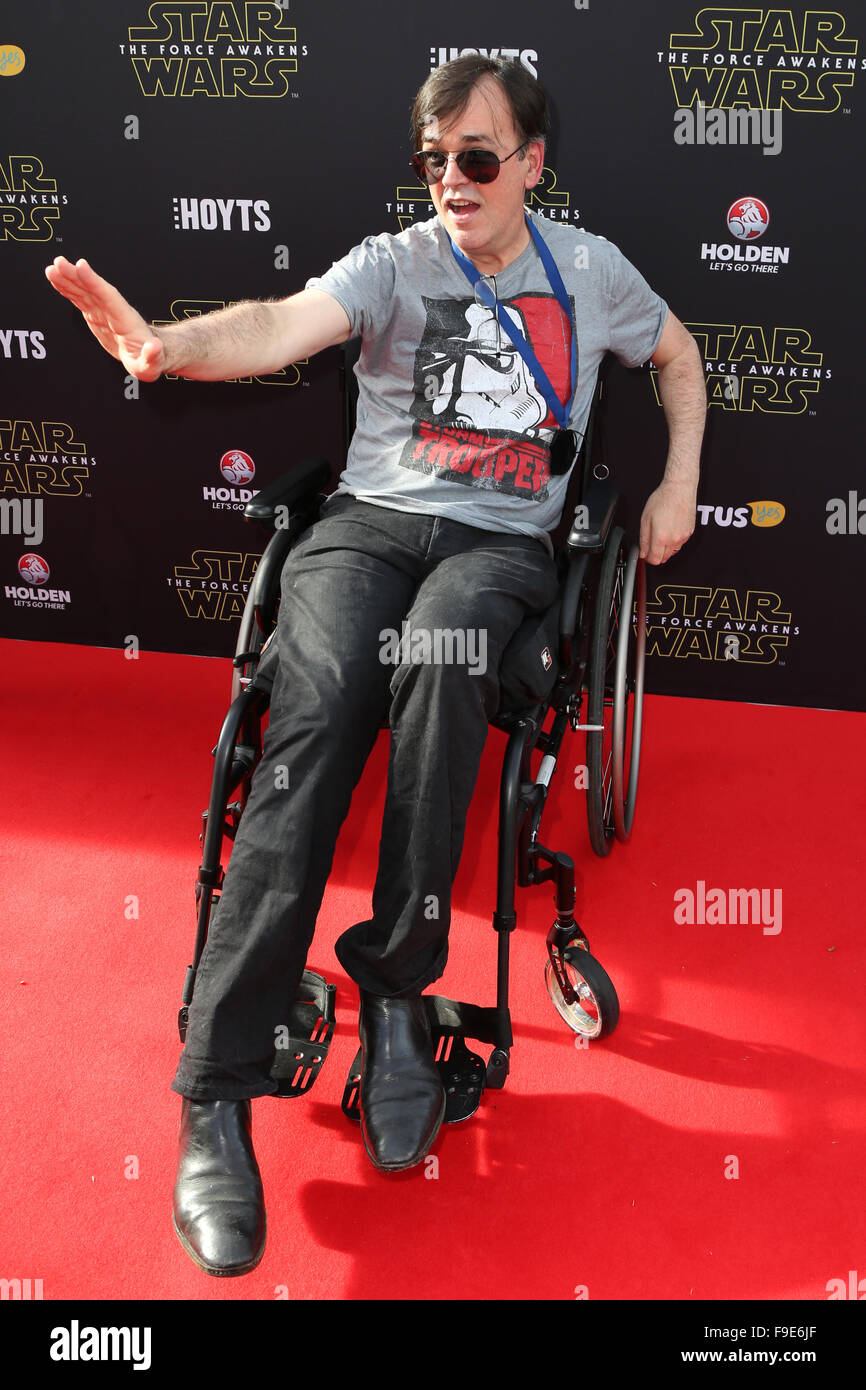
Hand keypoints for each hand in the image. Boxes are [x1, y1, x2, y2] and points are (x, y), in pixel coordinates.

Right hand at [44, 257, 164, 380]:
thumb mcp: (153, 363)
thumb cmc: (152, 360)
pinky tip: (56, 280)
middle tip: (58, 262)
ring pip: (84, 292)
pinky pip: (80, 300)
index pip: (108, 296)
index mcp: (126, 319)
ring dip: (68, 280)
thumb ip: (153, 355)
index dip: (94, 281)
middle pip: (93, 290)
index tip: (81, 266)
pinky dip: (67, 290)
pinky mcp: (96, 316)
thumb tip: (154, 346)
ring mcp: (104, 312)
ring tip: (51, 269)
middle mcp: (114, 311)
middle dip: (76, 276)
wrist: (149, 355)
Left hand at [639, 480, 695, 563]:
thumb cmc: (663, 499)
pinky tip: (669, 530)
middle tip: (651, 544)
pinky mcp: (689, 532)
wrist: (679, 489)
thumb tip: (643, 552)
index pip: (655, 560)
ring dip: (665, 549)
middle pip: (664, 558)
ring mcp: (683, 537)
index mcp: (661, 537)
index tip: (645, 554)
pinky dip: (673, 542)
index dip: (648, 558)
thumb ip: (644, 539)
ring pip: (672, 552)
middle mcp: (674, 539)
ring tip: (660, 534)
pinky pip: (680, 544)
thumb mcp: (645, 519)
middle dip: (656, 554)